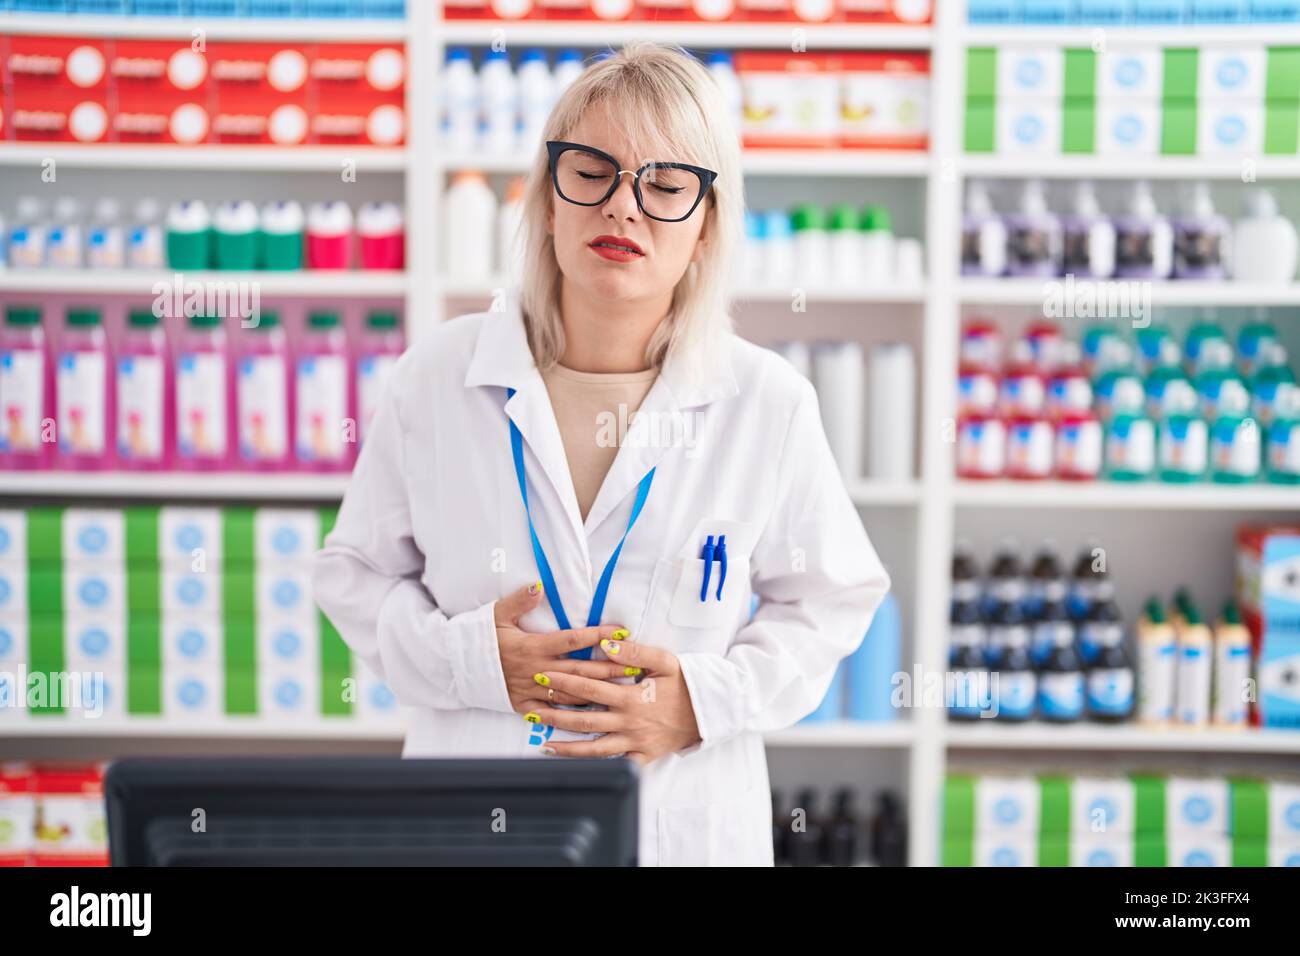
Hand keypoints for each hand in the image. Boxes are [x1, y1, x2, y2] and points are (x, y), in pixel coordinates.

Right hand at [493, 582, 633, 711]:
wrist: (458, 668)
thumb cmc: (481, 638)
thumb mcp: (497, 614)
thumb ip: (519, 600)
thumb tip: (538, 586)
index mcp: (533, 646)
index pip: (573, 640)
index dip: (598, 636)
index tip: (621, 632)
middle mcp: (537, 669)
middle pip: (581, 670)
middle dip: (610, 669)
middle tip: (636, 667)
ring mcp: (532, 690)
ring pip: (571, 693)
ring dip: (598, 692)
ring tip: (622, 691)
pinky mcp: (524, 706)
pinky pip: (552, 712)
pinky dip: (572, 714)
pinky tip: (593, 714)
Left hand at [520, 639, 702, 765]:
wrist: (710, 712)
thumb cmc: (686, 683)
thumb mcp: (664, 661)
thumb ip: (633, 651)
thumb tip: (604, 643)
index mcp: (632, 697)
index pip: (589, 688)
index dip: (564, 681)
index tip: (544, 675)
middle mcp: (629, 722)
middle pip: (584, 720)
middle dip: (555, 713)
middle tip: (532, 709)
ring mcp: (635, 742)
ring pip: (594, 748)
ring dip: (566, 745)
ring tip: (543, 741)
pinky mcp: (642, 757)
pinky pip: (613, 764)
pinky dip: (592, 765)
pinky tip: (575, 762)